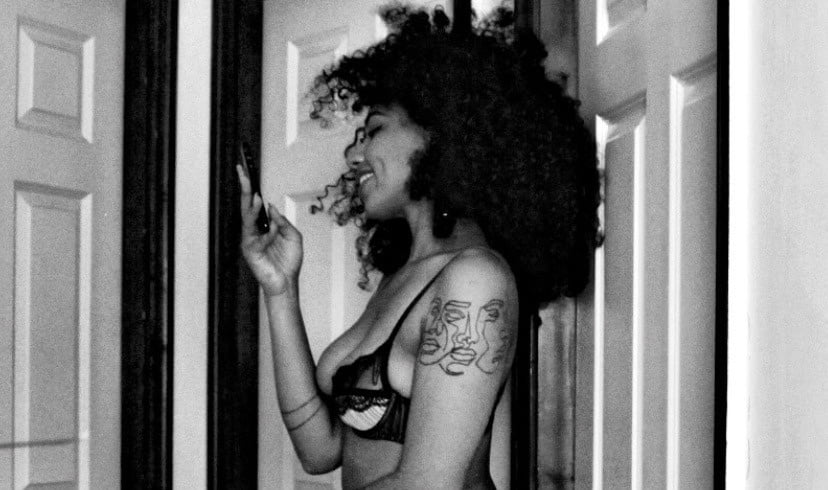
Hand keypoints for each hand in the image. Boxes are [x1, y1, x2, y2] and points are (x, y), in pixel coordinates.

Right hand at [237, 164, 302, 296]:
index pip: (255, 204)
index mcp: (264, 227)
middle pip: (246, 205)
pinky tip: (267, 217)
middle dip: (244, 188)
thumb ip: (282, 221)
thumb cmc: (289, 261)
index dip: (252, 189)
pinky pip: (254, 232)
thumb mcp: (293, 236)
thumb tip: (270, 206)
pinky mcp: (249, 249)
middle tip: (241, 171)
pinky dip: (263, 225)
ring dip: (249, 203)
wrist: (287, 282)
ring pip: (246, 217)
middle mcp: (254, 231)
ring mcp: (250, 239)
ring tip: (253, 191)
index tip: (248, 172)